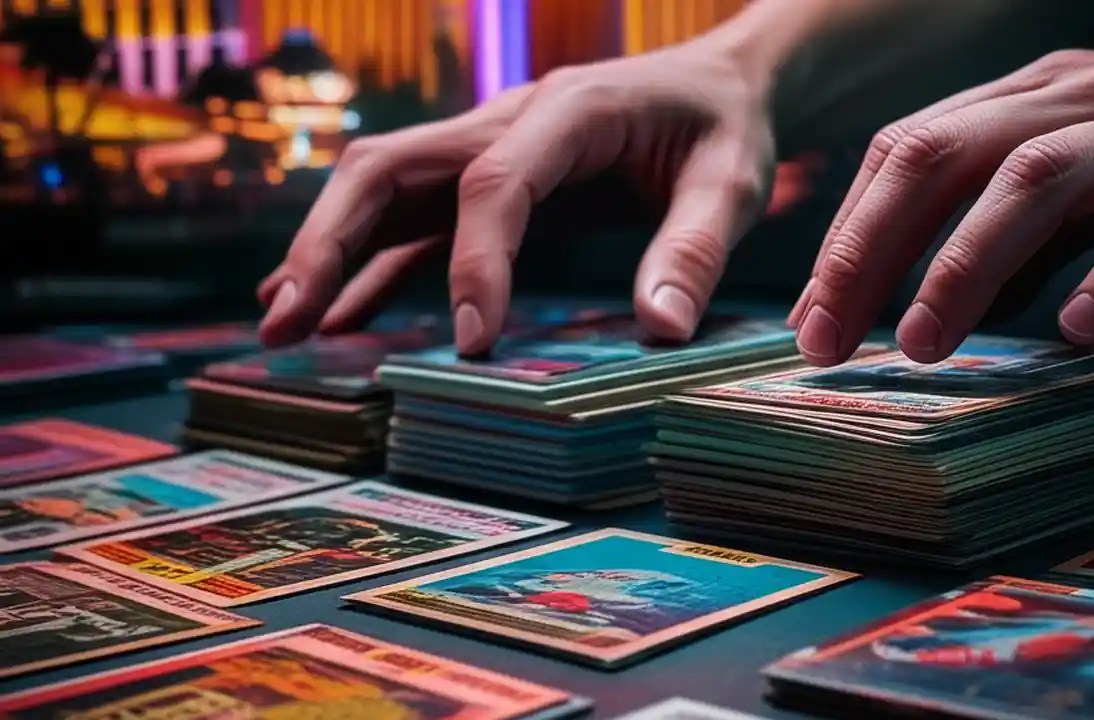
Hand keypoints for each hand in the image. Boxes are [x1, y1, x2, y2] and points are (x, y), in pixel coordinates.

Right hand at [258, 41, 775, 352]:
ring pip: (381, 190)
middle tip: (286, 323)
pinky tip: (336, 314)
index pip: (494, 181)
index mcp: (568, 110)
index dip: (474, 260)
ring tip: (280, 326)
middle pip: (389, 168)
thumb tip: (660, 331)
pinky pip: (413, 221)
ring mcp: (487, 149)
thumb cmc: (725, 127)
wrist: (718, 84)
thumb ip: (694, 249)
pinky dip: (369, 265)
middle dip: (330, 242)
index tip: (473, 341)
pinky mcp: (489, 183)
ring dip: (327, 252)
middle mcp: (507, 120)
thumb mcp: (733, 183)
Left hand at [790, 50, 1093, 364]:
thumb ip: (1009, 224)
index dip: (848, 232)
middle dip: (873, 249)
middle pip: (947, 156)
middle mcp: (1086, 97)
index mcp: (1035, 94)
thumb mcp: (1083, 172)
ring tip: (923, 345)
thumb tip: (919, 300)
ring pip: (1041, 179)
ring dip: (968, 263)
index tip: (809, 316)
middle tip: (829, 339)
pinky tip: (1078, 326)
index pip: (908, 150)